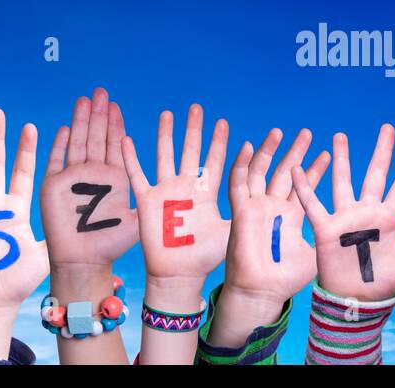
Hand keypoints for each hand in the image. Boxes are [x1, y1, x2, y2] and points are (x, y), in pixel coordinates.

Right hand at [42, 88, 138, 268]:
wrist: (84, 261)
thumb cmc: (112, 245)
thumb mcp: (140, 221)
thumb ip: (152, 202)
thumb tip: (178, 188)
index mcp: (114, 178)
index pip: (115, 144)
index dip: (115, 124)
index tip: (117, 105)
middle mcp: (93, 174)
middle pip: (95, 137)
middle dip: (98, 115)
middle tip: (101, 91)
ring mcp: (72, 178)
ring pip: (77, 143)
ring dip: (81, 121)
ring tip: (84, 100)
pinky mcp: (53, 186)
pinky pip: (56, 160)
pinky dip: (60, 145)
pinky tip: (65, 128)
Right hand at [121, 104, 230, 284]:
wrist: (179, 274)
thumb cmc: (205, 257)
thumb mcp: (231, 229)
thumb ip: (244, 210)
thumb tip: (270, 199)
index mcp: (205, 193)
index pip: (214, 160)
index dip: (219, 142)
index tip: (223, 122)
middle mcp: (185, 188)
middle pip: (190, 151)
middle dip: (194, 129)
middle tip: (197, 107)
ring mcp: (165, 192)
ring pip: (164, 156)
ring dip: (165, 135)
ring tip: (168, 113)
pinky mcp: (146, 201)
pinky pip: (136, 175)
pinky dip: (130, 158)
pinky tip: (125, 140)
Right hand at [223, 128, 329, 303]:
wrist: (261, 292)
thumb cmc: (287, 279)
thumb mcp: (320, 254)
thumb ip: (339, 241)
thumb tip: (372, 238)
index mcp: (293, 217)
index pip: (306, 186)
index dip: (317, 169)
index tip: (330, 151)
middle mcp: (274, 208)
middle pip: (285, 173)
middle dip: (296, 152)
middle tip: (306, 133)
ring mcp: (257, 207)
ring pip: (261, 171)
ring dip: (269, 151)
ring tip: (279, 132)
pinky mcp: (242, 211)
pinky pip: (238, 183)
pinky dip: (240, 165)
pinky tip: (245, 147)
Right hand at [291, 124, 394, 300]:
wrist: (354, 299)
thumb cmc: (383, 283)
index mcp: (389, 218)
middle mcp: (368, 213)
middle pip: (375, 174)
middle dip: (381, 151)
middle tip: (387, 128)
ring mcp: (346, 218)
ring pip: (343, 182)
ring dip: (341, 159)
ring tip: (339, 137)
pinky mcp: (325, 229)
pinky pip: (312, 204)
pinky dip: (305, 188)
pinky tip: (298, 169)